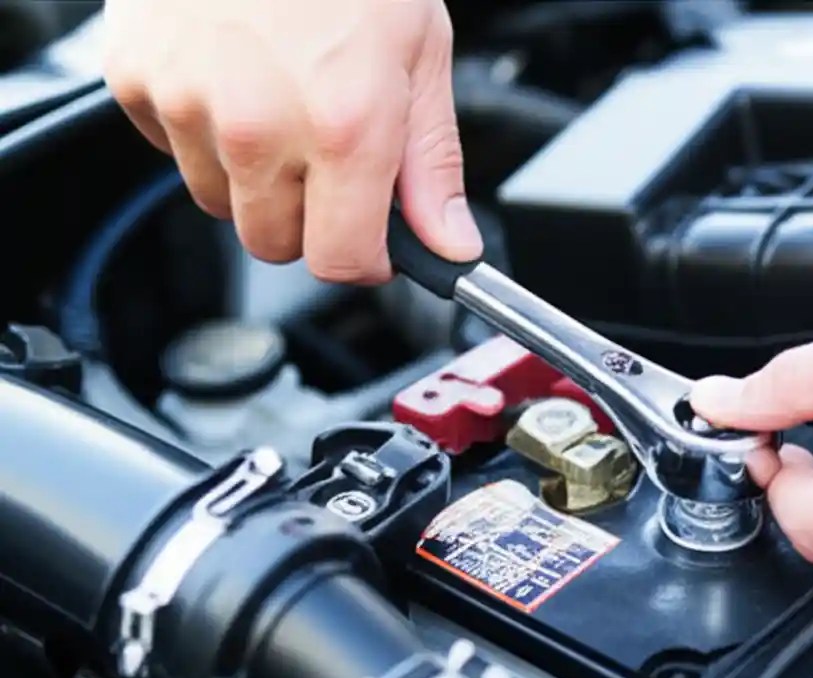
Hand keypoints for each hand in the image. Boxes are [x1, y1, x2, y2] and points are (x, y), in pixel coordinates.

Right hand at [102, 0, 480, 283]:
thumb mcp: (420, 54)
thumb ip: (432, 164)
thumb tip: (449, 244)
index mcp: (345, 126)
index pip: (340, 262)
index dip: (365, 259)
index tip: (373, 242)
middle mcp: (261, 127)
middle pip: (275, 244)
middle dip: (308, 218)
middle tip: (328, 154)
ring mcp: (188, 104)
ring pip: (220, 201)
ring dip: (253, 175)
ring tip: (279, 98)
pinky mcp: (137, 80)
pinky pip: (171, 148)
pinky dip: (204, 129)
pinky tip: (233, 75)